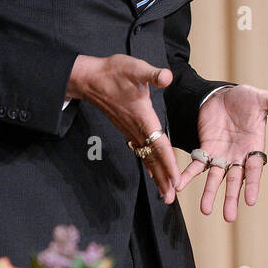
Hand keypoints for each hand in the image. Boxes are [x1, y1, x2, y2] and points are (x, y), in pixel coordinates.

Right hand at [66, 54, 181, 203]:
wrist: (91, 78)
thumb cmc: (114, 73)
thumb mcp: (136, 68)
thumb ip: (152, 74)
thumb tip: (166, 77)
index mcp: (143, 117)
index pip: (159, 145)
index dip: (169, 163)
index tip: (176, 181)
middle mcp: (137, 129)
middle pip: (153, 158)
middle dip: (163, 178)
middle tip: (170, 198)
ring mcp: (130, 131)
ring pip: (147, 158)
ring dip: (157, 175)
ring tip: (165, 193)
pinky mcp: (127, 129)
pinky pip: (141, 152)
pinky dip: (149, 164)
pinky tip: (153, 172)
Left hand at [177, 85, 267, 220]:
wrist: (223, 95)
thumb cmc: (246, 98)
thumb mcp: (262, 99)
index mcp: (254, 146)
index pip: (254, 168)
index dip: (253, 183)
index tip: (250, 200)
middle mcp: (238, 155)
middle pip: (235, 180)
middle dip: (231, 197)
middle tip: (229, 217)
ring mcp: (221, 154)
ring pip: (215, 177)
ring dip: (210, 193)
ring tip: (205, 210)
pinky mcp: (206, 149)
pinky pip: (197, 165)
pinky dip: (188, 175)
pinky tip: (179, 186)